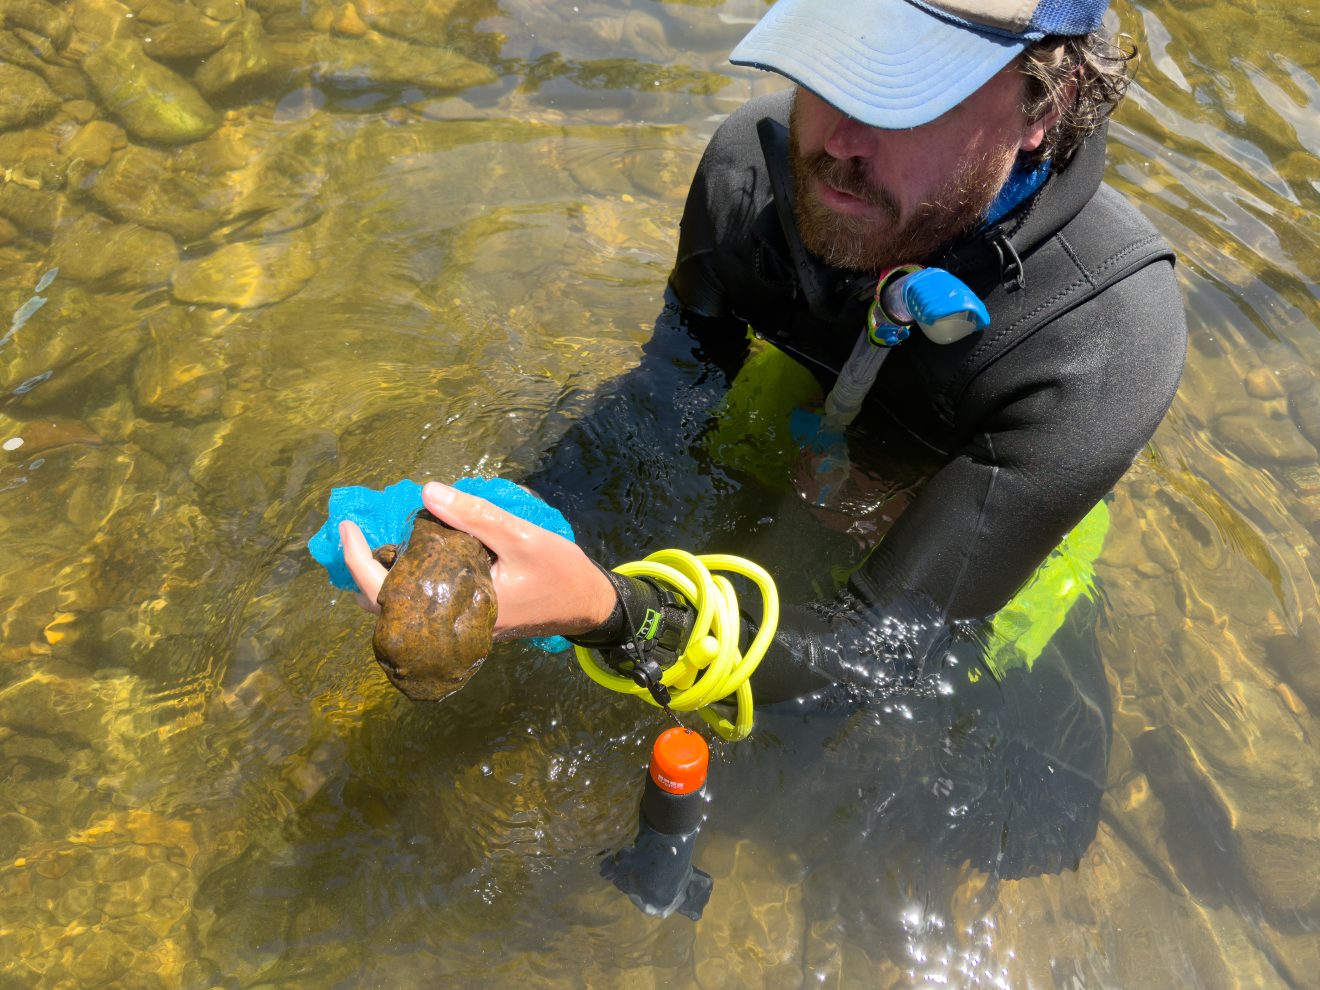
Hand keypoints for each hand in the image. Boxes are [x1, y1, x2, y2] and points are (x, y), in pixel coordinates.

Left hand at [340, 481, 617, 640]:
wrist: (587, 605)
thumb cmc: (558, 573)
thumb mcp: (520, 537)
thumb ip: (474, 516)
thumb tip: (427, 492)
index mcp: (455, 607)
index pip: (387, 592)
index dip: (359, 558)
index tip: (347, 526)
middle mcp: (451, 624)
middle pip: (385, 607)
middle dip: (362, 570)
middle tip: (355, 533)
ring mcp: (458, 626)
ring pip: (402, 610)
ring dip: (382, 579)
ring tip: (377, 544)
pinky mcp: (467, 621)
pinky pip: (422, 606)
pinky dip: (406, 583)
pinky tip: (409, 557)